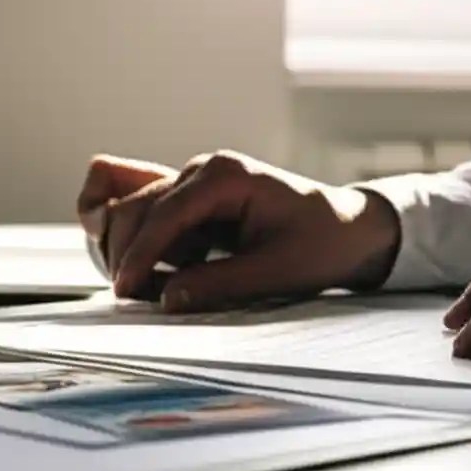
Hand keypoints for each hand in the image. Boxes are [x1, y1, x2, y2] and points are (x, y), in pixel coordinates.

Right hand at [76, 151, 400, 309]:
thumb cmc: (320, 244)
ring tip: (143, 291)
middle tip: (134, 300)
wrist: (346, 229)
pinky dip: (134, 233)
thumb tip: (167, 300)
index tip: (125, 291)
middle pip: (139, 206)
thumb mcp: (277, 272)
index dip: (140, 253)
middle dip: (128, 252)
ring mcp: (194, 182)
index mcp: (226, 175)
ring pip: (135, 209)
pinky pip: (148, 211)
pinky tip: (134, 261)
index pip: (165, 212)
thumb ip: (221, 284)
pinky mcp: (192, 201)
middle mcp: (203, 170)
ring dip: (128, 248)